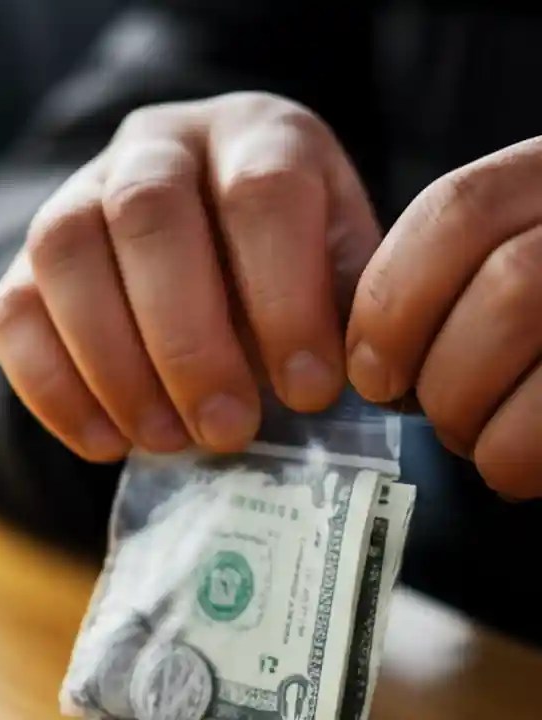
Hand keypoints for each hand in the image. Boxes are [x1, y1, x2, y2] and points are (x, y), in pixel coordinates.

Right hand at [0, 92, 381, 461]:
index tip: (311, 391)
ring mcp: (76, 194)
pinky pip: (11, 311)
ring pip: (64, 249)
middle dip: (187, 336)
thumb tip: (355, 388)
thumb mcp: (340, 266)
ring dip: (113, 361)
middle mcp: (155, 145)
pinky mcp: (23, 258)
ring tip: (165, 441)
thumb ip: (346, 310)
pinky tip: (105, 442)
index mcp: (254, 132)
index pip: (261, 191)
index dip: (284, 294)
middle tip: (227, 428)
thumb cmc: (286, 264)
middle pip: (147, 213)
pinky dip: (52, 386)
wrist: (204, 244)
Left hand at [348, 137, 541, 497]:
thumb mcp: (516, 266)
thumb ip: (460, 286)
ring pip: (537, 319)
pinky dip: (523, 454)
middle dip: (443, 374)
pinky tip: (517, 468)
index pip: (458, 209)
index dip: (392, 300)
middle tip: (434, 416)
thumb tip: (371, 361)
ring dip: (483, 416)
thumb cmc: (536, 335)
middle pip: (507, 282)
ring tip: (480, 445)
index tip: (372, 369)